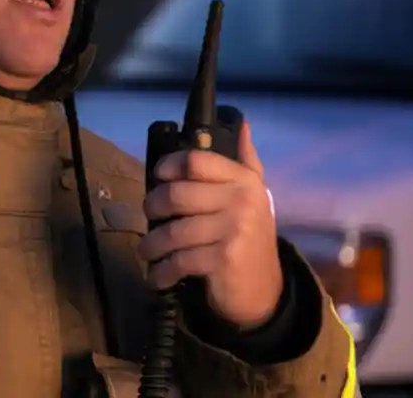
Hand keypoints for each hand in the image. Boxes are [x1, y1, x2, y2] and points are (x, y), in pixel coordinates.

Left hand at [137, 121, 282, 328]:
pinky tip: (156, 276)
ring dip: (151, 245)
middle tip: (148, 217)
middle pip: (176, 194)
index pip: (197, 161)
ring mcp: (233, 229)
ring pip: (172, 231)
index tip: (158, 177)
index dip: (169, 166)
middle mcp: (241, 200)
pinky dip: (161, 271)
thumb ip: (245, 160)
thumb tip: (241, 121)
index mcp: (244, 180)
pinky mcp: (223, 259)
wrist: (265, 291)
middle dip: (152, 207)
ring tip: (147, 251)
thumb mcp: (253, 196)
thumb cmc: (250, 238)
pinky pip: (178, 261)